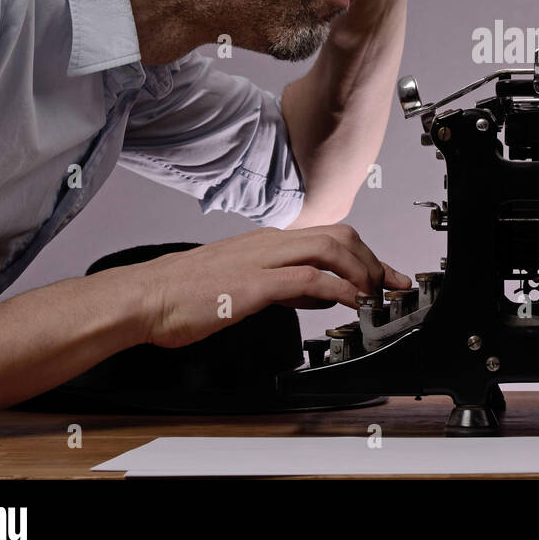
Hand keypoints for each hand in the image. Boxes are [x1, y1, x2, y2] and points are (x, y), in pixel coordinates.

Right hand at [132, 224, 411, 348]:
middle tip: (392, 286)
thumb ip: (287, 285)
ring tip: (376, 295)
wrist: (145, 297)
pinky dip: (338, 290)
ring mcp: (263, 260)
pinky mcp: (254, 283)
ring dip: (362, 272)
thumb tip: (322, 292)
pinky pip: (308, 280)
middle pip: (340, 236)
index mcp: (270, 242)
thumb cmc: (186, 294)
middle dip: (374, 260)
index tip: (388, 277)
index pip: (331, 236)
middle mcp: (271, 243)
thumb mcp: (247, 284)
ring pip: (330, 249)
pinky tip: (351, 304)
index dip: (366, 255)